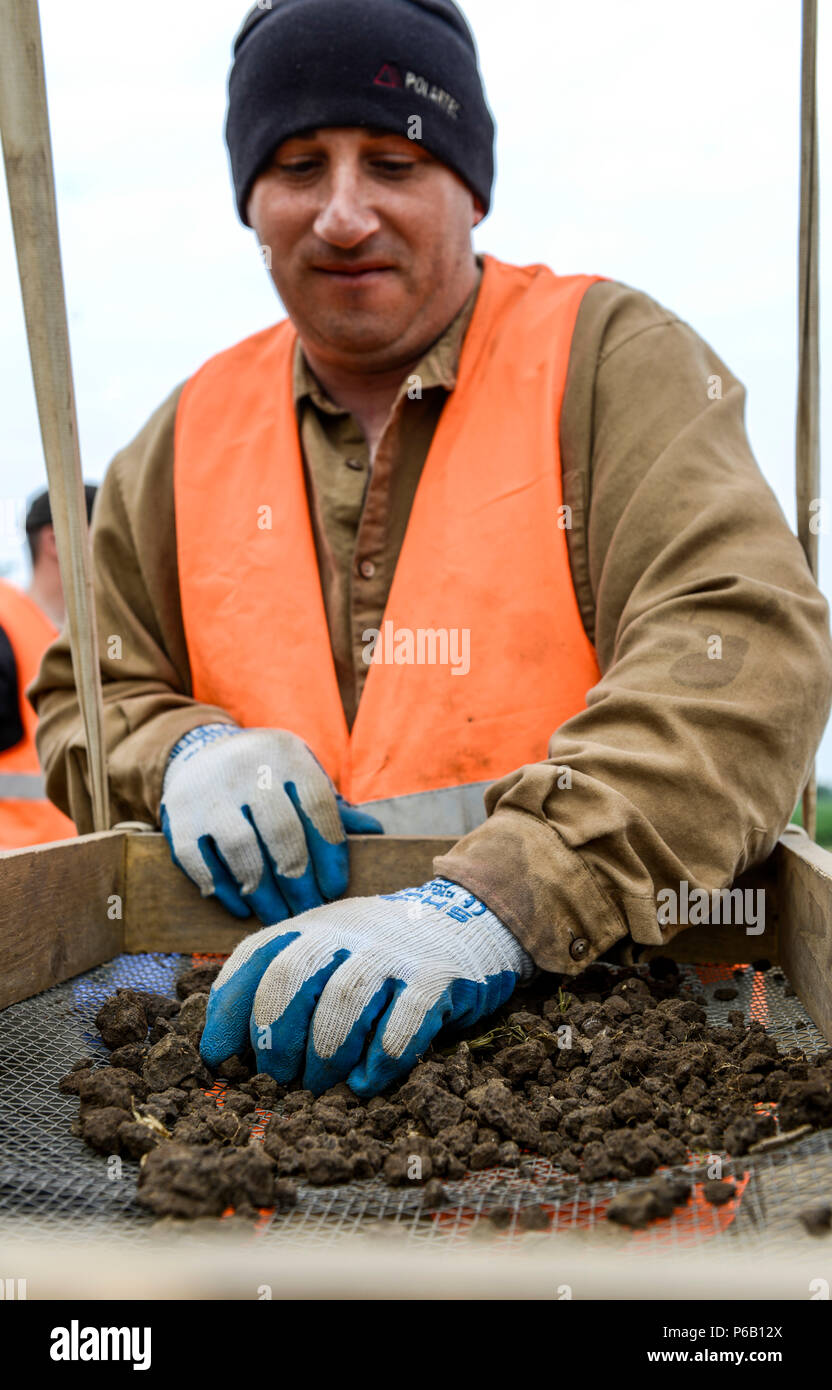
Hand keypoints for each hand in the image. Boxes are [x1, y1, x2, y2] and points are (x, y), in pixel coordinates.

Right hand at [160, 723, 380, 922]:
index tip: (335, 889)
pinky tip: (241, 907)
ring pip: (241, 849)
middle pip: (281, 832)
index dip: (330, 852)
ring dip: (262, 892)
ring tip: (277, 916)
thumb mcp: (300, 779)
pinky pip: (199, 860)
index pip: (318, 806)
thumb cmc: (268, 779)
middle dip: (299, 881)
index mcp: (288, 755)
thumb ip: (333, 809)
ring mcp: (209, 790)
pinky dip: (222, 888)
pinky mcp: (178, 813)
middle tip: (309, 913)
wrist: (201, 754)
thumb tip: (375, 833)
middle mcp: (248, 767)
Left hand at [199, 877, 533, 1095]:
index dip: (228, 1011)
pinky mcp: (438, 977)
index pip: (254, 959)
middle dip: (276, 1035)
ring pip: (345, 998)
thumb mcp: (326, 953)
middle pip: (292, 975)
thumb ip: (285, 986)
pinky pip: (405, 1019)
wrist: (463, 921)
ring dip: (326, 1052)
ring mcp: (393, 953)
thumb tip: (230, 1052)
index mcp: (310, 928)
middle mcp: (346, 933)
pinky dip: (381, 1059)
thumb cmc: (377, 956)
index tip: (220, 1059)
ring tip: (321, 1086)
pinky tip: (366, 1083)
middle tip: (278, 1079)